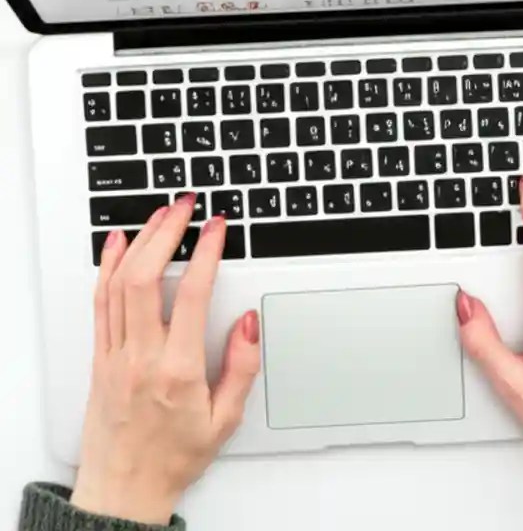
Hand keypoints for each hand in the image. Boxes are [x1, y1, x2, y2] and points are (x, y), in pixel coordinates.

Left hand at [71, 196, 260, 524]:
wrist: (124, 489)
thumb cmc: (174, 457)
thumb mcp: (226, 420)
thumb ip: (241, 367)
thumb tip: (247, 322)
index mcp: (177, 371)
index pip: (190, 295)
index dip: (204, 253)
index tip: (216, 228)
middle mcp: (140, 358)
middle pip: (144, 277)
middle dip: (166, 233)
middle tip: (185, 207)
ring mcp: (114, 356)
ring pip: (118, 284)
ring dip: (139, 243)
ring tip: (158, 216)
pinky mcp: (100, 358)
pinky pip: (100, 302)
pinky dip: (107, 267)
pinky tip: (116, 246)